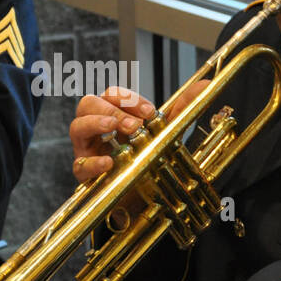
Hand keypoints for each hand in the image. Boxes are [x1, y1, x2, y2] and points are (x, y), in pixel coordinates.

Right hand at [68, 82, 208, 182]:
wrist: (148, 196)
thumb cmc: (151, 158)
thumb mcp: (169, 132)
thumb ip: (183, 108)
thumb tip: (204, 84)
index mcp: (114, 115)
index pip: (112, 95)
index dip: (129, 99)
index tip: (151, 112)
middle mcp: (97, 130)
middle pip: (88, 104)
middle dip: (112, 109)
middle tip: (135, 124)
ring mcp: (88, 151)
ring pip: (77, 128)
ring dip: (96, 124)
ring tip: (116, 129)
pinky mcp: (87, 176)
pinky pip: (80, 165)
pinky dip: (93, 163)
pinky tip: (109, 163)